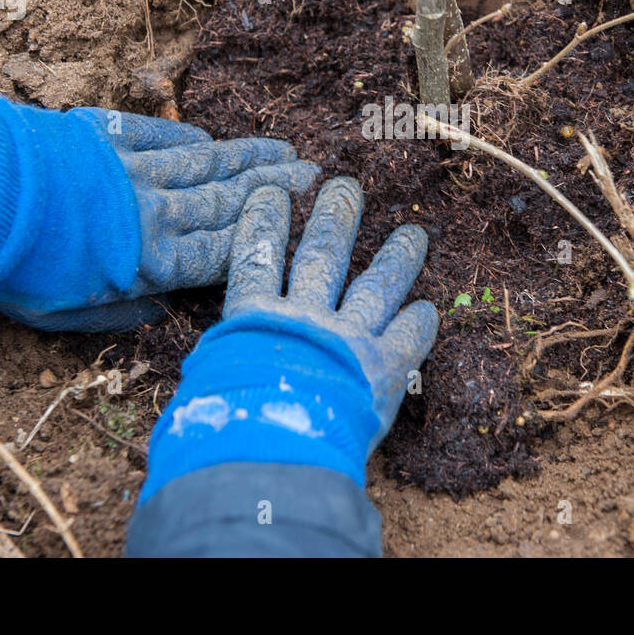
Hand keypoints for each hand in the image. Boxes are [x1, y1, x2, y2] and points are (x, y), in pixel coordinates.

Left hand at [0, 86, 318, 330]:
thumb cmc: (6, 267)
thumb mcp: (59, 315)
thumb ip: (118, 312)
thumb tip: (160, 307)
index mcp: (148, 259)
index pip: (224, 251)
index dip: (269, 238)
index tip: (308, 226)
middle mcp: (154, 210)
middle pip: (228, 201)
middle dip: (277, 190)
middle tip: (319, 178)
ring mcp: (133, 169)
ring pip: (205, 164)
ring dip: (248, 158)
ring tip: (287, 149)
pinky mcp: (102, 137)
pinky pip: (159, 135)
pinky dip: (189, 136)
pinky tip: (212, 137)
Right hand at [138, 177, 437, 499]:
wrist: (270, 448)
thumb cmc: (222, 425)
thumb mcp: (206, 386)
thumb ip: (218, 366)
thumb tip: (211, 367)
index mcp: (254, 320)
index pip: (256, 259)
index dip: (263, 222)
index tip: (271, 190)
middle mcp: (304, 319)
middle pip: (323, 256)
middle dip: (336, 218)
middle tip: (347, 186)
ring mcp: (348, 338)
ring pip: (376, 287)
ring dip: (396, 259)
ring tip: (414, 233)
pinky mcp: (383, 368)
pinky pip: (407, 338)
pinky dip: (418, 324)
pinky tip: (428, 310)